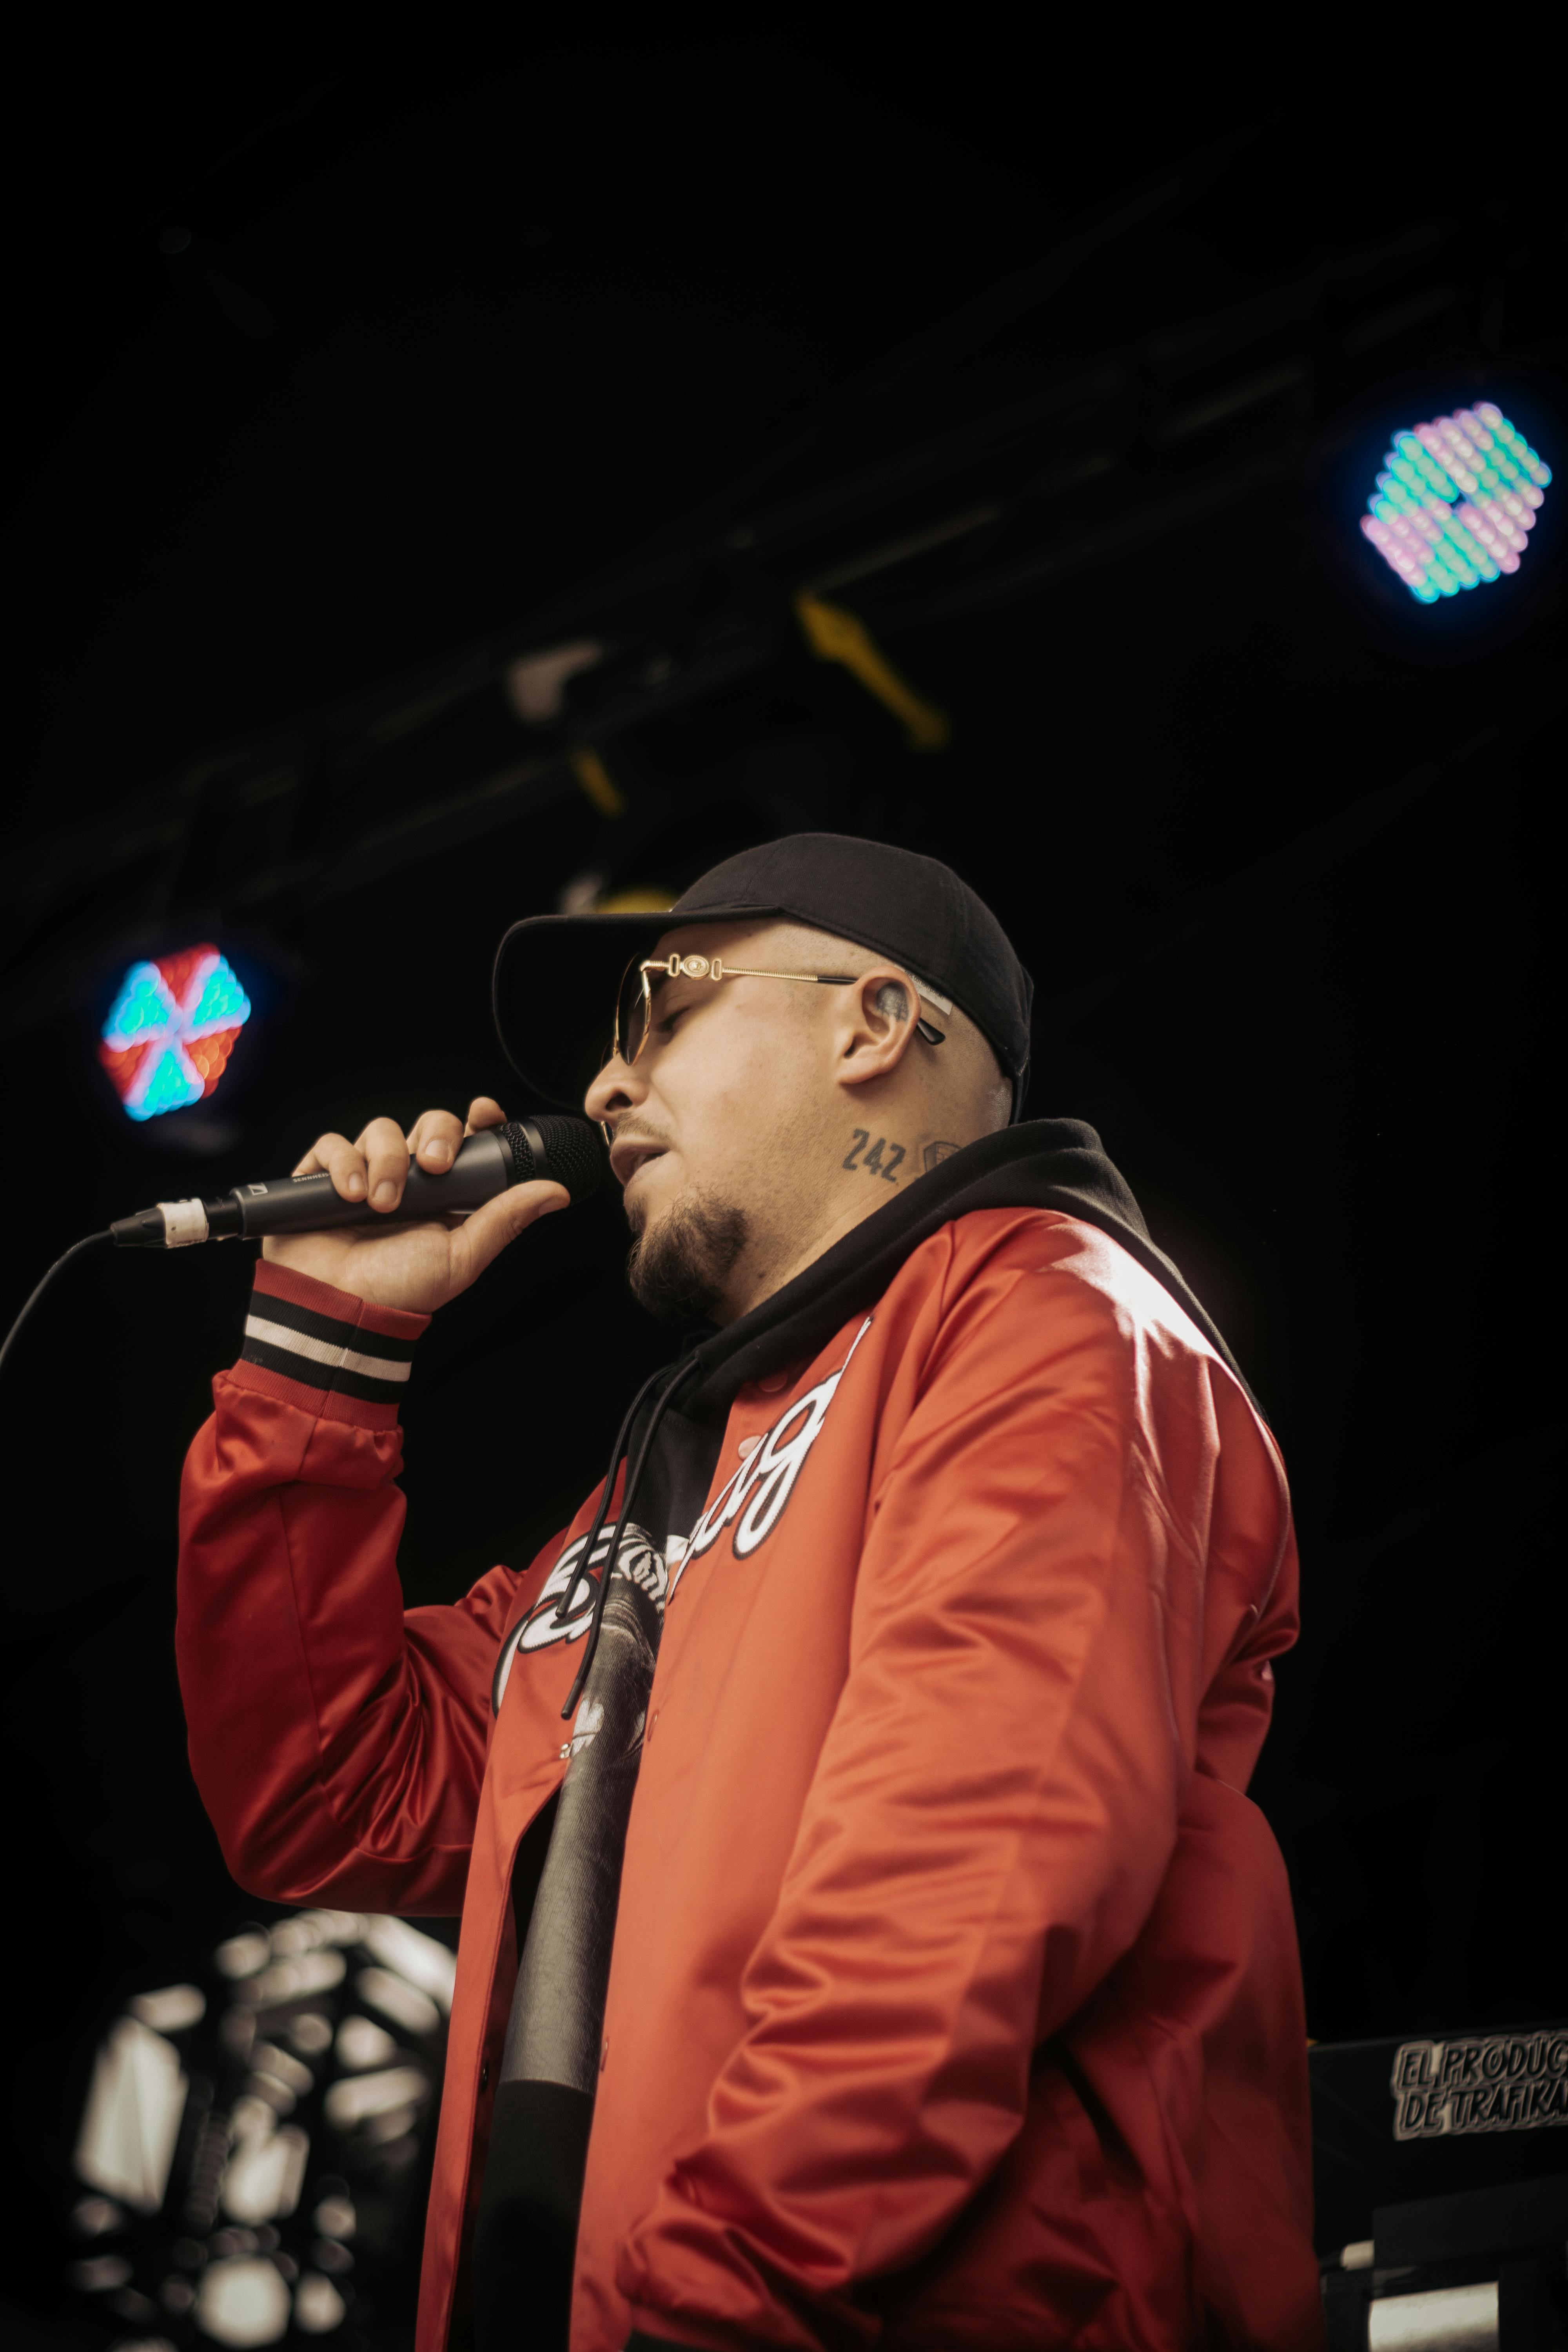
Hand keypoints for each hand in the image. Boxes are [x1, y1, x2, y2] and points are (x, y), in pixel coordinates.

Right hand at [260, 1097, 567, 1314]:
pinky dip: (343, 1163)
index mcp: (444, 1193)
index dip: (477, 1119)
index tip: (485, 1112)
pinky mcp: (321, 1179)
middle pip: (427, 1124)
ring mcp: (365, 1175)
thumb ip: (505, 1219)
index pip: (465, 1139)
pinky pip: (333, 1146)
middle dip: (434, 1135)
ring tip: (383, 1203)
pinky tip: (350, 1195)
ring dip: (386, 1161)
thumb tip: (556, 1192)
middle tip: (434, 1166)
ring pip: (380, 1131)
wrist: (341, 1310)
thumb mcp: (462, 1256)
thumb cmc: (400, 1289)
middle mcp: (407, 1179)